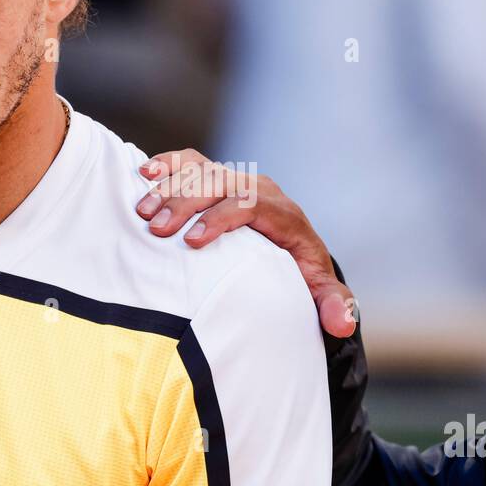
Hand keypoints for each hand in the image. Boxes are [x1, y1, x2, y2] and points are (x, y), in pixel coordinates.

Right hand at [135, 149, 357, 337]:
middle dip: (186, 203)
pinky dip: (168, 164)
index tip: (192, 242)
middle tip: (155, 227)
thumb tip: (342, 324)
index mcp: (283, 214)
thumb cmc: (300, 272)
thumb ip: (332, 305)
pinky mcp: (216, 177)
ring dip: (170, 187)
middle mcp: (259, 190)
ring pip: (202, 170)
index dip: (221, 218)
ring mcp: (235, 180)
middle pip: (220, 183)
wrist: (292, 246)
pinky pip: (190, 162)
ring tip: (143, 211)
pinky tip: (144, 173)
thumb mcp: (319, 290)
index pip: (251, 205)